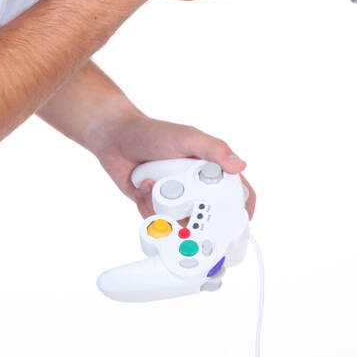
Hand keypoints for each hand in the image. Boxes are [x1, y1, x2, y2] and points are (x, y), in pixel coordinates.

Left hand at [93, 112, 256, 220]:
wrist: (116, 140)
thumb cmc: (154, 133)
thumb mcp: (187, 137)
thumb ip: (214, 150)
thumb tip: (240, 165)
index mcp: (213, 169)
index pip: (238, 193)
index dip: (240, 210)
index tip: (234, 223)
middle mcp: (199, 187)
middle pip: (209, 216)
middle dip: (193, 214)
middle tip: (179, 202)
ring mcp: (178, 199)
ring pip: (182, 223)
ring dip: (165, 208)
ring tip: (152, 185)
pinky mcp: (157, 209)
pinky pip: (159, 222)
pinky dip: (148, 207)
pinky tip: (142, 187)